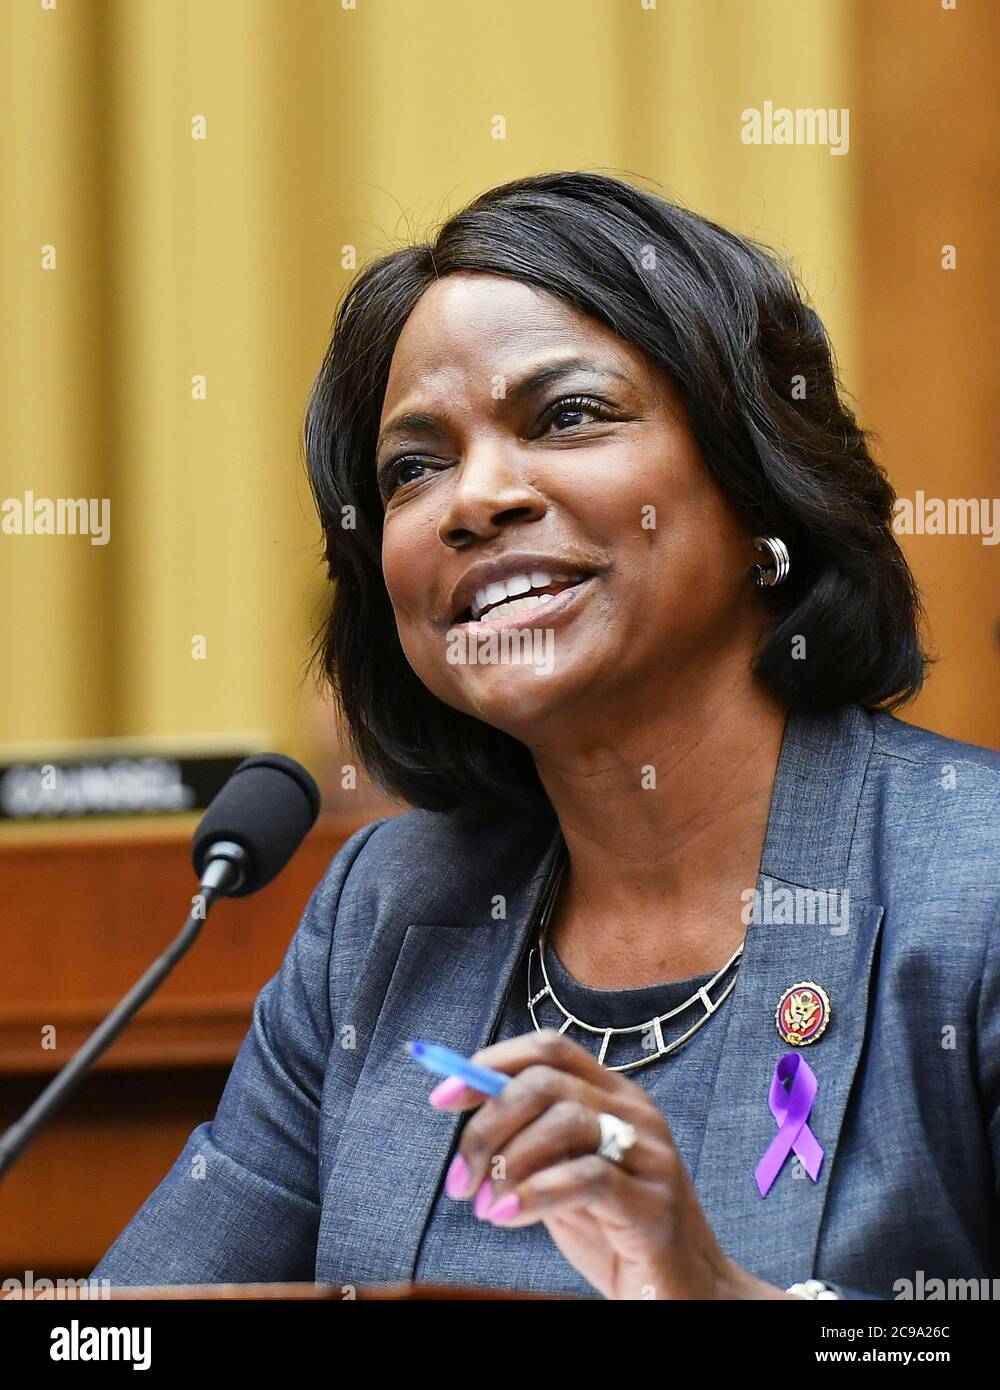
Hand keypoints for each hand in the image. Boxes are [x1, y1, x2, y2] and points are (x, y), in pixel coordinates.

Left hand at [430, 1028, 794, 1299]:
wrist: (684, 1293)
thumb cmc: (616, 1233)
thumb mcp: (562, 1176)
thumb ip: (530, 1140)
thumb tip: (468, 1105)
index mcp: (614, 1095)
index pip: (549, 1048)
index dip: (491, 1063)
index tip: (443, 1098)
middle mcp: (635, 1113)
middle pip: (545, 1082)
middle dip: (487, 1125)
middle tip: (461, 1178)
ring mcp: (649, 1155)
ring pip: (564, 1120)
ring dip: (507, 1163)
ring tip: (486, 1206)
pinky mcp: (652, 1204)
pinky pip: (585, 1177)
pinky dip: (533, 1194)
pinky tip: (507, 1216)